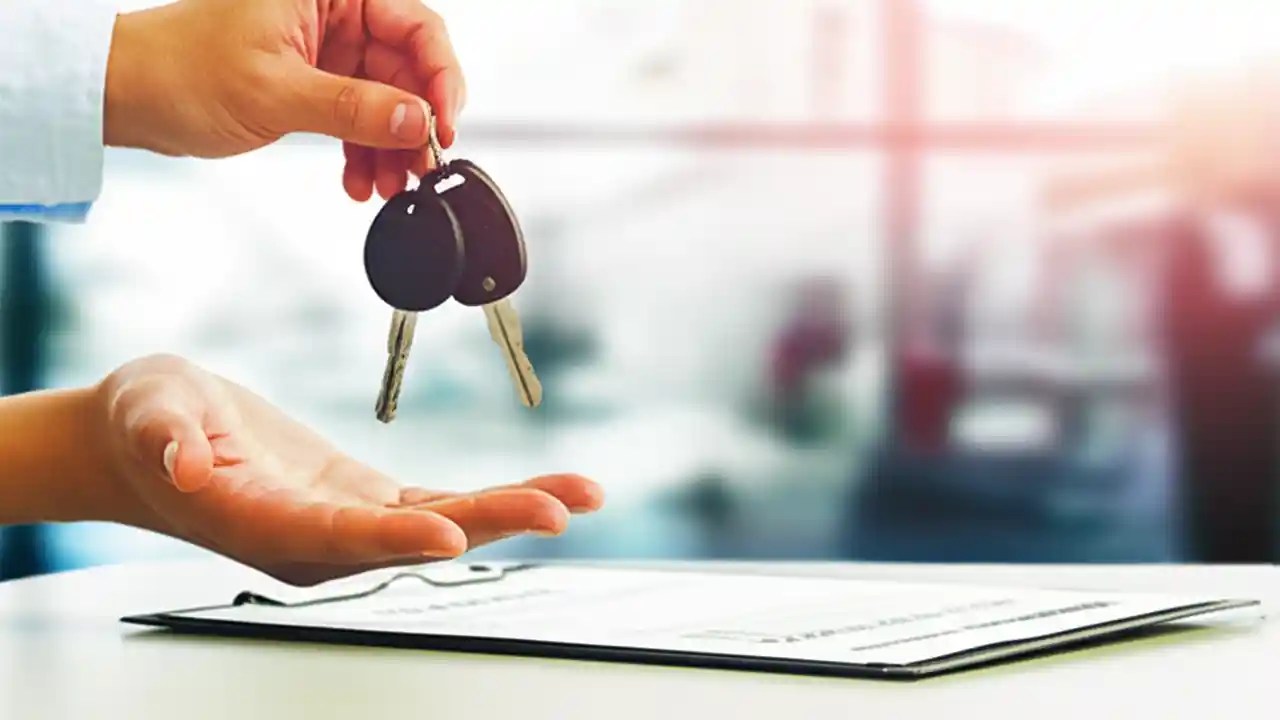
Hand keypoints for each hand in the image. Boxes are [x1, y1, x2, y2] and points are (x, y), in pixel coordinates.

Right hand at [96, 355, 602, 585]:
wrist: (151, 437)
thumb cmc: (148, 421)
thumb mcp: (147, 410)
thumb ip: (164, 435)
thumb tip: (181, 461)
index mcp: (262, 521)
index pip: (335, 536)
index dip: (392, 538)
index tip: (450, 533)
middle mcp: (314, 538)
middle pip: (412, 537)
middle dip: (491, 521)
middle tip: (563, 507)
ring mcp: (345, 523)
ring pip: (440, 524)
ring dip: (513, 510)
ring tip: (582, 494)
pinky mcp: (363, 502)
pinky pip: (438, 504)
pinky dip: (493, 498)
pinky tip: (545, 491)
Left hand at [104, 0, 464, 200]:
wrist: (131, 95)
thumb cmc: (180, 69)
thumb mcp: (276, 93)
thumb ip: (354, 108)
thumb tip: (416, 120)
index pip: (415, 25)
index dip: (439, 77)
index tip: (443, 125)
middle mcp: (333, 11)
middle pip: (408, 65)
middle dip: (414, 122)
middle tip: (418, 166)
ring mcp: (326, 46)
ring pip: (388, 97)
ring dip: (391, 145)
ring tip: (387, 184)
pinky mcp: (316, 78)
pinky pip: (361, 113)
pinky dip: (364, 149)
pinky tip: (359, 178)